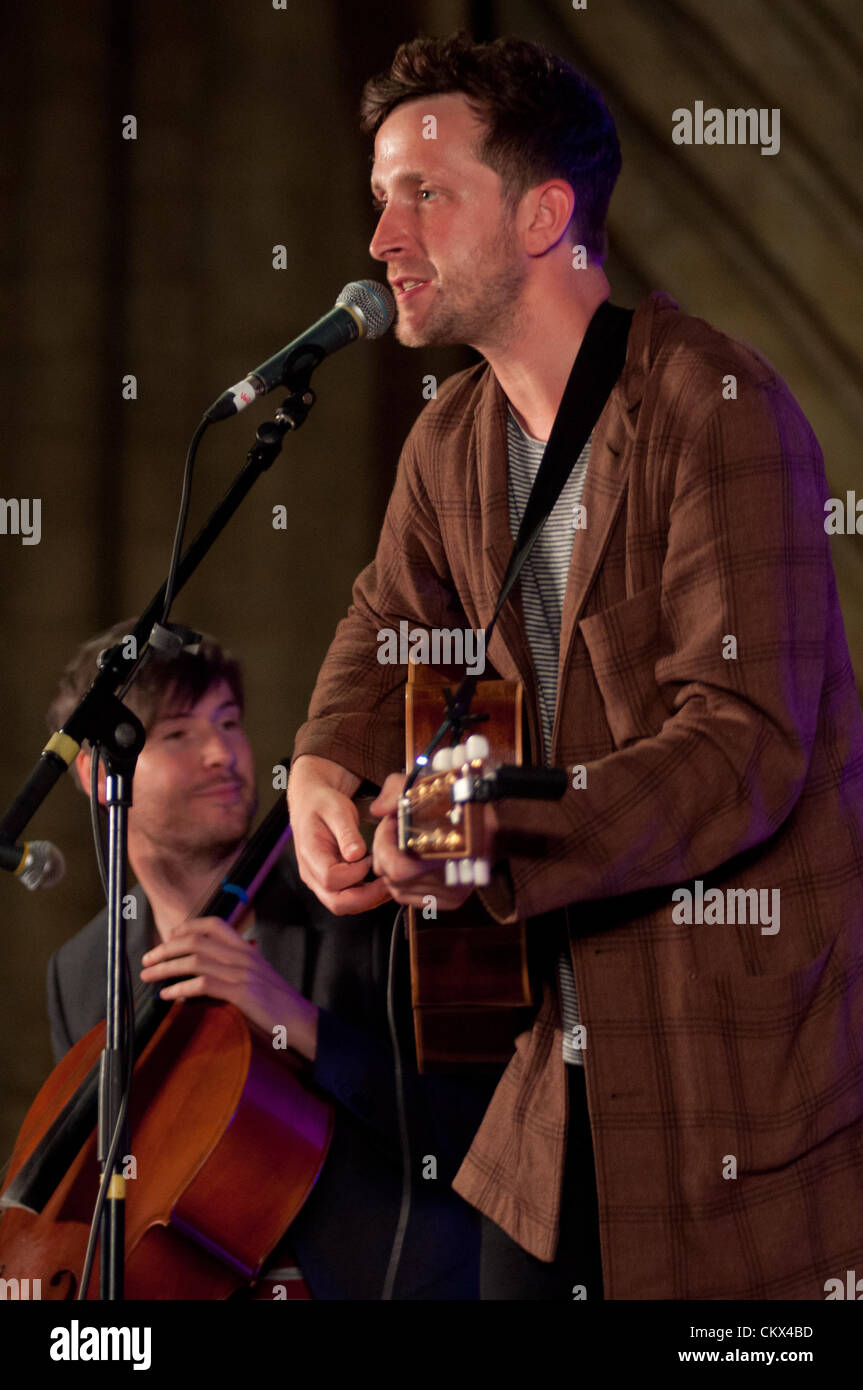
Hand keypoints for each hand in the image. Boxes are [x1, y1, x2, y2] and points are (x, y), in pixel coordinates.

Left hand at [140, 915, 318, 1059]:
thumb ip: (233, 970)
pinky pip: (203, 984)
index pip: (214, 924)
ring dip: (166, 967)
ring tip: (149, 975)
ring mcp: (243, 973)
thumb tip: (202, 975)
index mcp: (247, 949)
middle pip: (196, 941)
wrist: (301, 1021)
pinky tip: (168, 995)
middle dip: (166, 948)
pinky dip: (180, 988)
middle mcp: (244, 955)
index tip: (168, 936)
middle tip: (147, 958)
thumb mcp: (256, 979)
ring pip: (195, 960)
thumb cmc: (277, 1005)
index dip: (187, 927)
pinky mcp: (242, 992)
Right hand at [287, 754, 392, 915]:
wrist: (312, 804)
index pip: (330, 878)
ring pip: (344, 906)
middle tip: (389, 882)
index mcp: (310, 853)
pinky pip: (348, 899)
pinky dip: (367, 896)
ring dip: (369, 899)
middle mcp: (311, 874)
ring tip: (389, 883)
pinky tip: (382, 883)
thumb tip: (356, 855)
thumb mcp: (337, 809)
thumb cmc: (323, 804)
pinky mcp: (330, 884)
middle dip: (367, 897)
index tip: (370, 858)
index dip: (355, 873)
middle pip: (337, 903)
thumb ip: (346, 832)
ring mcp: (319, 882)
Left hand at [369, 773, 492, 910]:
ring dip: (391, 866)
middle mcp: (457, 878)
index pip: (399, 868)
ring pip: (398, 890)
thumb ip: (395, 791)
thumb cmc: (449, 798)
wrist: (482, 813)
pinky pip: (408, 898)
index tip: (391, 822)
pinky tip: (409, 860)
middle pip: (395, 878)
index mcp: (455, 848)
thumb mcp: (422, 784)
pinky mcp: (451, 900)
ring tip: (402, 842)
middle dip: (384, 852)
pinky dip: (400, 881)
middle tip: (392, 832)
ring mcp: (455, 892)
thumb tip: (378, 811)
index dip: (384, 844)